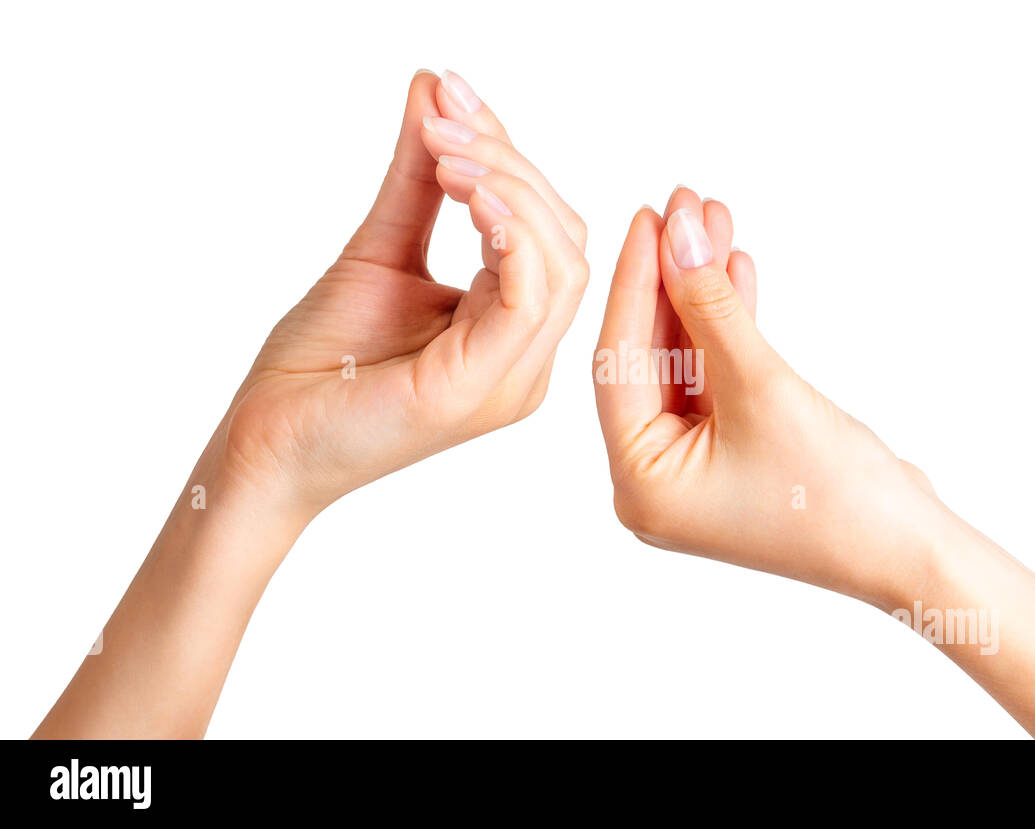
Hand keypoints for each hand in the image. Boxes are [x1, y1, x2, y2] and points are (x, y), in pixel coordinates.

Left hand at [214, 70, 587, 516]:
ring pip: (558, 264)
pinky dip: (509, 234)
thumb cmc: (319, 366)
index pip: (548, 233)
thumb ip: (418, 178)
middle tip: (444, 120)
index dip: (514, 159)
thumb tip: (433, 89)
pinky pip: (527, 300)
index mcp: (509, 333)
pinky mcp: (474, 389)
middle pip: (565, 241)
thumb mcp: (380, 250)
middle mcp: (523, 361)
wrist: (263, 441)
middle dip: (513, 165)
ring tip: (444, 151)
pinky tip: (465, 190)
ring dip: (508, 189)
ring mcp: (507, 380)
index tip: (452, 95)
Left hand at [593, 187, 948, 605]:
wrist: (911, 548)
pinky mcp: (731, 451)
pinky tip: (735, 270)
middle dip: (672, 278)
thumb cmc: (836, 494)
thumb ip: (711, 307)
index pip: (619, 364)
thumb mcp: (762, 387)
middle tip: (684, 204)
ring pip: (686, 359)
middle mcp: (653, 478)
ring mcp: (692, 466)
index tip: (650, 217)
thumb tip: (679, 233)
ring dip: (703, 293)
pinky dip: (729, 327)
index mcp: (638, 483)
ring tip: (715, 220)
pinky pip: (717, 377)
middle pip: (650, 357)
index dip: (635, 283)